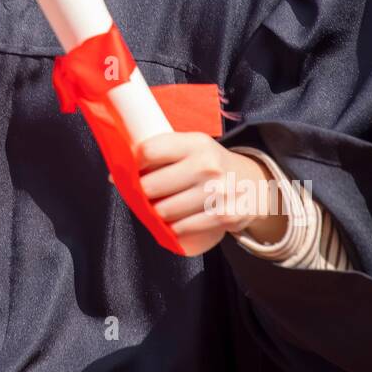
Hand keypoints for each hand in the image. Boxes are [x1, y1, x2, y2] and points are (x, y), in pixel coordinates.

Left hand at [134, 132, 287, 256]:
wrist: (254, 184)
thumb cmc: (210, 164)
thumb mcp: (192, 147)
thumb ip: (161, 153)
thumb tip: (117, 174)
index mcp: (195, 143)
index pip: (149, 151)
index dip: (132, 164)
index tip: (128, 172)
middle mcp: (207, 165)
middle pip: (151, 186)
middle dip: (141, 193)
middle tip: (143, 195)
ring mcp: (217, 192)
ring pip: (163, 211)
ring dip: (155, 213)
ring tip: (159, 208)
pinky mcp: (225, 216)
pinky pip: (182, 228)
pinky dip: (173, 228)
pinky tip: (174, 222)